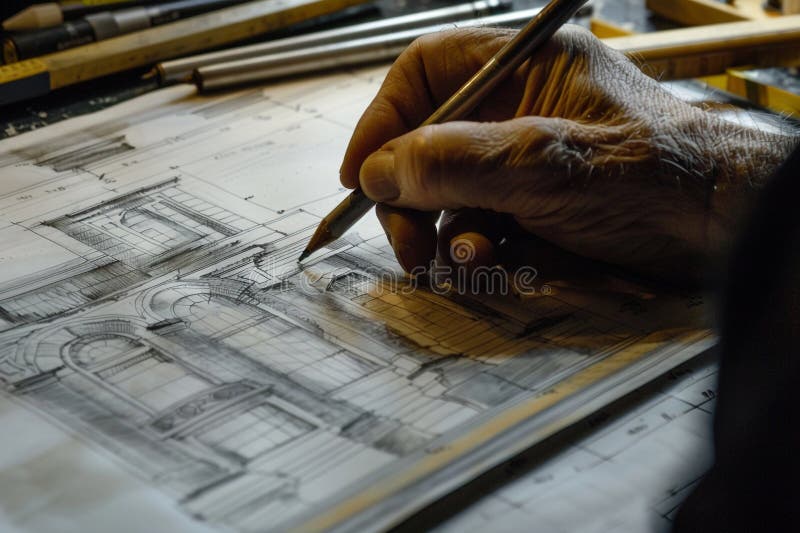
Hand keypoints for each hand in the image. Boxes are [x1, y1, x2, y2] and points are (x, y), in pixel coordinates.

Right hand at [340, 26, 797, 284]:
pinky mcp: (534, 205)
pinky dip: (475, 249)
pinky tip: (491, 265)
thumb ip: (454, 164)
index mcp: (521, 68)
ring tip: (458, 263)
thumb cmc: (652, 176)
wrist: (717, 228)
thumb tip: (377, 171)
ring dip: (443, 232)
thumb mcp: (543, 165)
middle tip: (408, 246)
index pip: (424, 74)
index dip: (383, 121)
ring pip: (449, 193)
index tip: (360, 176)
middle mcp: (516, 109)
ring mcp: (524, 160)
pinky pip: (480, 224)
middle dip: (411, 197)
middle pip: (427, 143)